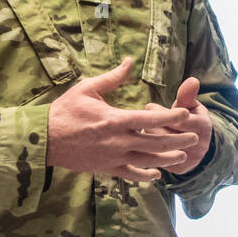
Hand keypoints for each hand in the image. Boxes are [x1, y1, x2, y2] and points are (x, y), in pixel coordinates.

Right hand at [46, 57, 198, 181]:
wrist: (43, 139)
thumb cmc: (65, 110)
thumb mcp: (87, 89)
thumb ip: (113, 78)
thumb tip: (129, 61)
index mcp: (114, 120)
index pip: (150, 119)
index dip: (171, 117)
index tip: (186, 113)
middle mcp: (117, 141)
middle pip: (155, 142)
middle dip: (177, 139)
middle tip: (195, 137)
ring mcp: (112, 157)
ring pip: (146, 160)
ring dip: (167, 159)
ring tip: (183, 156)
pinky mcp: (105, 168)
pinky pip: (130, 174)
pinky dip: (145, 175)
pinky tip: (157, 174)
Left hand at [140, 76, 212, 175]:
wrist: (198, 144)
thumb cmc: (190, 118)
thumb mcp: (190, 106)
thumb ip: (187, 95)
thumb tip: (193, 79)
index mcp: (202, 126)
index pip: (177, 120)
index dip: (160, 113)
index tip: (148, 106)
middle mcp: (199, 144)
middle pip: (167, 134)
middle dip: (152, 125)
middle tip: (142, 119)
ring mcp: (191, 159)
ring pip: (161, 148)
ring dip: (149, 138)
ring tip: (145, 129)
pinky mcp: (181, 169)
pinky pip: (159, 160)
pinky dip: (150, 152)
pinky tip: (146, 144)